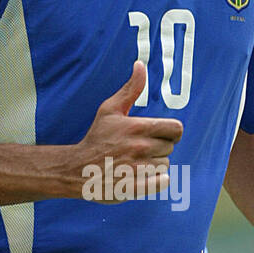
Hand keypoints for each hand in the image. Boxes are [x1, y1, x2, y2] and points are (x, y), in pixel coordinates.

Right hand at [76, 62, 183, 202]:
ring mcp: (138, 169)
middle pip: (170, 148)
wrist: (77, 168)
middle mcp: (140, 148)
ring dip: (154, 165)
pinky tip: (145, 176)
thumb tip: (140, 64)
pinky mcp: (135, 187)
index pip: (176, 129)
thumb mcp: (110, 109)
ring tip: (135, 163)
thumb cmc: (96, 137)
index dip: (170, 132)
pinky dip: (158, 181)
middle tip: (139, 150)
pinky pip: (162, 182)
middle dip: (158, 148)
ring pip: (165, 166)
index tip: (159, 135)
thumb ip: (130, 89)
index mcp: (137, 128)